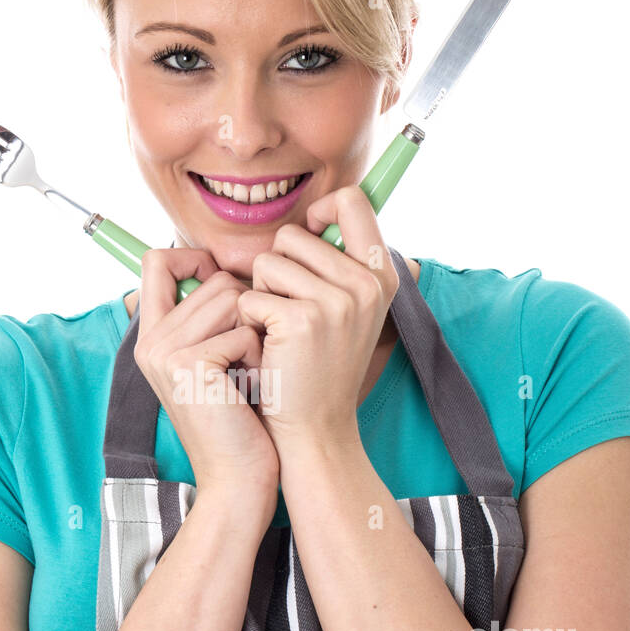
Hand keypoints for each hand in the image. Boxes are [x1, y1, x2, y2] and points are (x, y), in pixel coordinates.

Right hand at [133, 247, 279, 512]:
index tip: (227, 287)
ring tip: (250, 372)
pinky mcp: (190, 364)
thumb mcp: (217, 362)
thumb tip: (230, 268)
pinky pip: (244, 329)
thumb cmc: (240, 420)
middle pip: (212, 277)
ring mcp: (165, 351)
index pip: (157, 260)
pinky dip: (261, 357)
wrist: (238, 480)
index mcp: (151, 336)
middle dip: (246, 310)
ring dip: (257, 332)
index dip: (196, 259)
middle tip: (247, 359)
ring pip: (233, 297)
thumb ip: (210, 317)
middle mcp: (150, 340)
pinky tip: (253, 388)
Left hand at [235, 186, 398, 450]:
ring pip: (266, 262)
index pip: (352, 200)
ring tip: (279, 332)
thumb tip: (314, 213)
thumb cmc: (319, 368)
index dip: (319, 211)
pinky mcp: (301, 320)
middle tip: (288, 313)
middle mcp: (366, 283)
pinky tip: (268, 349)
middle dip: (276, 269)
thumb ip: (338, 265)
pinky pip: (250, 295)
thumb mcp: (350, 312)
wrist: (316, 431)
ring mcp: (337, 301)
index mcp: (381, 274)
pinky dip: (248, 321)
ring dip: (260, 295)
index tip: (307, 239)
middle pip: (292, 234)